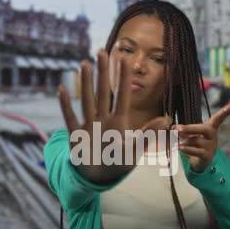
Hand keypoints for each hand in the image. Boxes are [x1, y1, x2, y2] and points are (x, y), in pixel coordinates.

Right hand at [57, 49, 169, 183]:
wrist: (99, 177)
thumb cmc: (118, 162)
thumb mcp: (135, 149)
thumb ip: (148, 134)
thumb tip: (167, 119)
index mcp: (119, 122)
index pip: (122, 96)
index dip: (123, 78)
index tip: (124, 58)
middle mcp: (103, 120)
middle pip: (103, 92)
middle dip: (103, 73)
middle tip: (102, 51)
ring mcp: (89, 126)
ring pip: (87, 100)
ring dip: (86, 83)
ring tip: (84, 64)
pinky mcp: (76, 136)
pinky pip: (70, 118)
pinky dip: (66, 105)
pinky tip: (62, 89)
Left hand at [176, 102, 229, 172]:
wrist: (200, 162)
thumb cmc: (195, 144)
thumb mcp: (192, 134)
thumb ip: (184, 130)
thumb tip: (173, 128)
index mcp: (211, 128)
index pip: (219, 118)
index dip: (226, 111)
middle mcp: (213, 136)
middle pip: (204, 129)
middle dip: (189, 128)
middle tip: (176, 128)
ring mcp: (211, 147)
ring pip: (195, 141)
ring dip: (183, 141)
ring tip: (175, 142)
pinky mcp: (207, 156)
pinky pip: (195, 151)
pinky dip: (186, 149)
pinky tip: (179, 147)